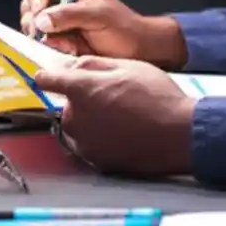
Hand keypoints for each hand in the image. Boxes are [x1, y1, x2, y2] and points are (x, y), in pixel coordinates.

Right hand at [20, 0, 186, 67]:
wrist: (135, 51)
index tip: (42, 11)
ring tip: (64, 43)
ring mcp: (56, 23)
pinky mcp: (57, 42)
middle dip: (33, 19)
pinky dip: (49, 48)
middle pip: (28, 4)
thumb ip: (69, 14)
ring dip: (41, 36)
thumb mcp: (98, 15)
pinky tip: (68, 50)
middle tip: (46, 33)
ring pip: (31, 26)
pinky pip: (40, 44)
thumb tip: (41, 20)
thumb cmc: (123, 27)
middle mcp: (58, 2)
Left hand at [35, 56, 194, 175]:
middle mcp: (77, 119)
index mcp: (82, 91)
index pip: (49, 81)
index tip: (44, 76)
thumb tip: (73, 65)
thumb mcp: (129, 66)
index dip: (47, 76)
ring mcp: (85, 144)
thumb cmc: (158, 98)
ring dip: (90, 121)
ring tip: (121, 116)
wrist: (180, 135)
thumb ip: (94, 64)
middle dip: (82, 100)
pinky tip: (123, 133)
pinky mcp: (96, 162)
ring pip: (78, 127)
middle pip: (67, 106)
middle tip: (112, 96)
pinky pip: (90, 145)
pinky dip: (100, 139)